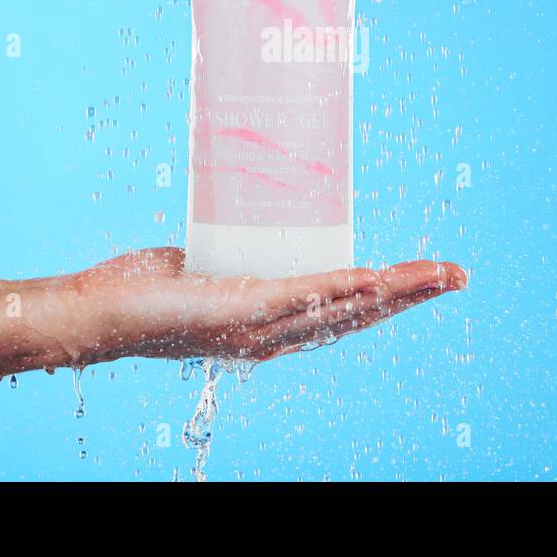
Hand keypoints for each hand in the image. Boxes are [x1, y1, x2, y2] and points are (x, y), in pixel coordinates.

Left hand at [56, 247, 467, 364]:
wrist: (97, 313)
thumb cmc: (144, 290)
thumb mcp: (205, 267)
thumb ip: (229, 255)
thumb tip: (241, 221)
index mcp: (272, 325)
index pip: (348, 311)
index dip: (394, 296)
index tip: (432, 277)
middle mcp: (273, 334)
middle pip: (361, 315)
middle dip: (414, 295)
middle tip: (459, 275)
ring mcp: (258, 325)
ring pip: (341, 306)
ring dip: (393, 290)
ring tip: (436, 274)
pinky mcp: (237, 308)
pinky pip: (298, 298)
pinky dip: (338, 288)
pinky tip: (371, 277)